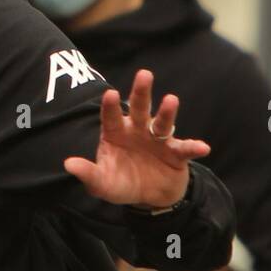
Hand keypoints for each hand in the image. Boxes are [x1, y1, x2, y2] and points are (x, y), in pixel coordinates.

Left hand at [64, 69, 210, 208]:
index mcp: (116, 133)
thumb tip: (68, 164)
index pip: (111, 116)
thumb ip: (88, 173)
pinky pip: (185, 148)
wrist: (149, 196)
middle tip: (145, 74)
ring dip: (168, 112)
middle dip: (142, 92)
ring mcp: (158, 139)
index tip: (111, 94)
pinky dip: (194, 148)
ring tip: (171, 100)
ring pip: (163, 122)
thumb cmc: (121, 184)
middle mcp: (138, 130)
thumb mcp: (102, 183)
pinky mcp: (177, 152)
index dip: (111, 106)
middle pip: (140, 108)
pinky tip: (202, 148)